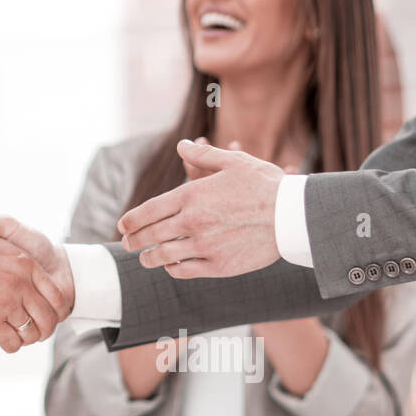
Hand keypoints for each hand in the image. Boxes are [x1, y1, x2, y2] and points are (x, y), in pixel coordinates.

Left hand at [117, 138, 284, 277]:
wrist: (293, 216)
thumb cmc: (264, 185)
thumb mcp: (233, 162)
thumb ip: (202, 155)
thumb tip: (182, 145)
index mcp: (191, 196)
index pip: (148, 211)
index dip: (130, 221)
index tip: (122, 226)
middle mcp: (193, 222)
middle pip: (150, 236)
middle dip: (133, 241)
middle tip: (127, 244)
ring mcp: (204, 247)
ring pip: (163, 256)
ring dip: (149, 258)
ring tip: (145, 258)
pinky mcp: (218, 266)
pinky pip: (185, 271)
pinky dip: (173, 269)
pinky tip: (171, 266)